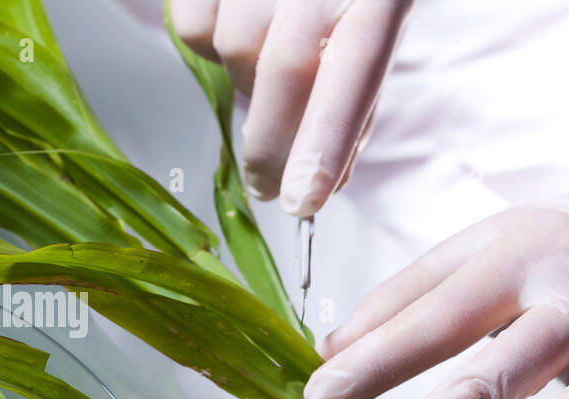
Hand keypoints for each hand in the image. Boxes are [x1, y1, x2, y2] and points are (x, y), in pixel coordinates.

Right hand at [170, 0, 412, 215]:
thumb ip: (355, 102)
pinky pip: (194, 28)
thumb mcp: (374, 29)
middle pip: (284, 71)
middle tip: (270, 189)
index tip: (304, 202)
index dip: (324, 144)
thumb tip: (327, 181)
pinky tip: (237, 26)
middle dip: (272, 147)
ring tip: (268, 72)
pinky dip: (210, 44)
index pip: (353, 76)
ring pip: (236, 52)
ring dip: (248, 86)